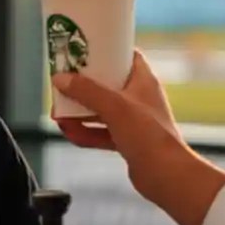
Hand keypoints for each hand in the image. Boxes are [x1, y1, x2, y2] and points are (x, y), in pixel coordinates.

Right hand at [52, 51, 191, 199]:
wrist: (166, 175)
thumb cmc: (149, 136)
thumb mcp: (115, 106)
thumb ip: (87, 91)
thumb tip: (61, 78)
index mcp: (143, 81)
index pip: (125, 56)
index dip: (106, 51)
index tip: (83, 50)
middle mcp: (140, 98)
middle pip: (107, 84)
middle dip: (83, 86)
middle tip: (63, 85)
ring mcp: (134, 121)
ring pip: (101, 111)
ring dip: (80, 112)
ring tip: (58, 113)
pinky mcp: (128, 142)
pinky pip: (102, 133)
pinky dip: (86, 132)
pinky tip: (69, 132)